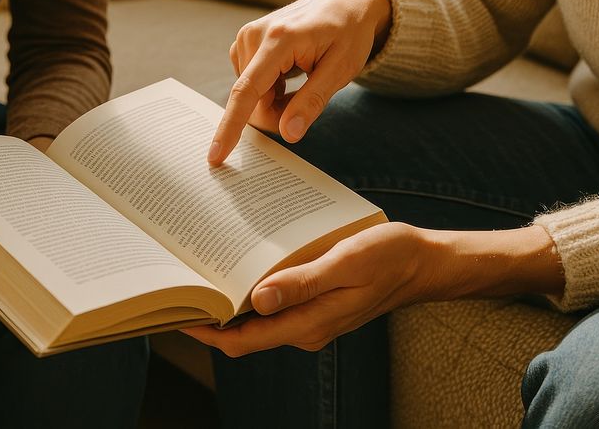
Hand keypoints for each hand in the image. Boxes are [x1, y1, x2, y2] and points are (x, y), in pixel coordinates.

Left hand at [183, 223, 562, 356]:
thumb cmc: (388, 257)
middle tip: (181, 286)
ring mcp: (311, 318)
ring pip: (258, 319)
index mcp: (309, 324)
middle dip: (210, 317)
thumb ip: (303, 283)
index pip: (243, 341)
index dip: (206, 332)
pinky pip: (275, 305)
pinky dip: (252, 292)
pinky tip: (241, 266)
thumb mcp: (346, 264)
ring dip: (230, 303)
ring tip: (202, 273)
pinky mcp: (316, 304)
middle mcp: (305, 328)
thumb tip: (257, 299)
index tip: (176, 312)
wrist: (423, 262)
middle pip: (245, 333)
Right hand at [208, 0, 391, 164]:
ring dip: (273, 99)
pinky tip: (289, 74)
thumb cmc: (349, 33)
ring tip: (302, 79)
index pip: (247, 90)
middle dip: (275, 111)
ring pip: (250, 93)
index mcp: (279, 39)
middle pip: (251, 98)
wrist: (347, 1)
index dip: (231, 126)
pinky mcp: (246, 40)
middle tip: (306, 101)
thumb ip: (311, 102)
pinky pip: (250, 80)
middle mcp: (255, 35)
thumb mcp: (341, 70)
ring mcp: (247, 36)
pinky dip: (269, 88)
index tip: (215, 156)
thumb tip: (287, 133)